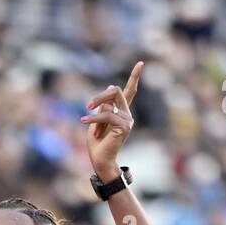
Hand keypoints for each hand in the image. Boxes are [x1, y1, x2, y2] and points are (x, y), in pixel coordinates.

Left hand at [81, 61, 142, 177]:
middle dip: (100, 96)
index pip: (130, 91)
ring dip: (95, 112)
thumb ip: (103, 105)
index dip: (135, 77)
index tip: (141, 63)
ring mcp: (127, 120)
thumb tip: (110, 86)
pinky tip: (84, 122)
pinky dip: (94, 119)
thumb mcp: (97, 120)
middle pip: (115, 90)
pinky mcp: (124, 126)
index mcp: (121, 111)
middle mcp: (127, 113)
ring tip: (85, 122)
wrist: (100, 160)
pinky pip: (107, 115)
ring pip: (110, 102)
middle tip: (88, 105)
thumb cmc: (97, 143)